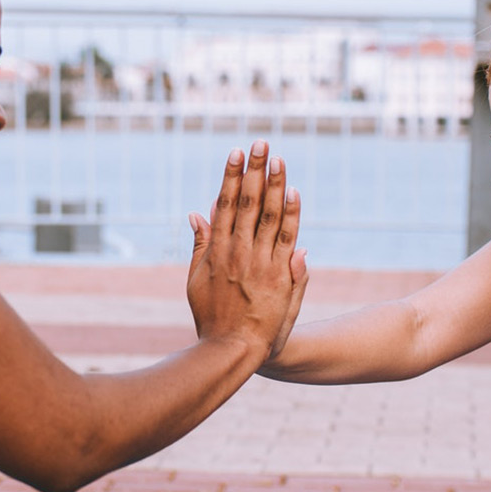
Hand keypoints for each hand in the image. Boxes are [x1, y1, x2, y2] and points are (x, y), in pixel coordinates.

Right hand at [186, 140, 309, 359]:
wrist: (233, 348)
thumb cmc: (212, 316)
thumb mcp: (196, 279)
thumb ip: (200, 244)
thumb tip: (197, 212)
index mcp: (217, 250)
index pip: (226, 204)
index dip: (233, 177)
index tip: (237, 153)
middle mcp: (238, 251)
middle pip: (249, 203)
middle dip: (255, 170)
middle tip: (261, 143)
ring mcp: (259, 262)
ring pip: (269, 216)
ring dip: (274, 185)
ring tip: (279, 158)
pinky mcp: (278, 276)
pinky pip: (286, 239)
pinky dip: (291, 216)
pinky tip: (293, 192)